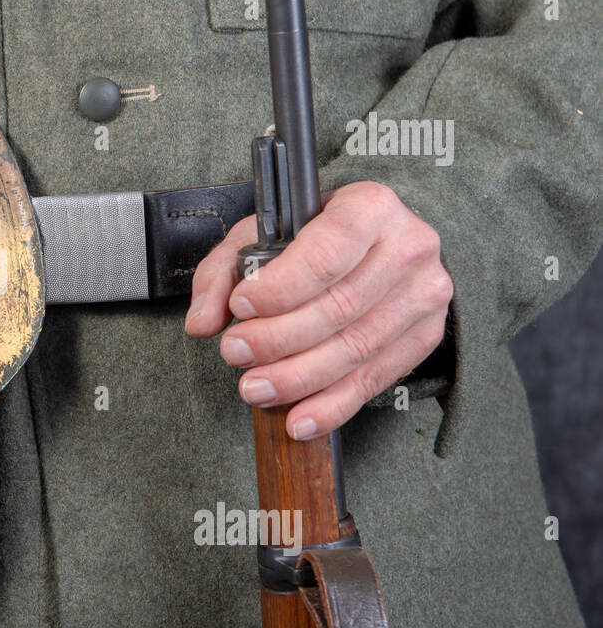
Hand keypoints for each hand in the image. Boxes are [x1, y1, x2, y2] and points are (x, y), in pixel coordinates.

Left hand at [185, 181, 452, 439]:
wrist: (374, 245)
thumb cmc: (313, 236)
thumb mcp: (260, 235)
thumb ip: (222, 273)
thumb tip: (202, 322)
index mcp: (369, 207)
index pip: (326, 253)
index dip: (281, 287)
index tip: (241, 306)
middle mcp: (408, 247)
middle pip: (338, 307)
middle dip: (277, 339)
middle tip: (234, 353)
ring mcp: (423, 295)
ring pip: (355, 349)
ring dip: (297, 378)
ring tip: (254, 388)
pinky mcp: (424, 336)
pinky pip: (374, 380)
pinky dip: (332, 406)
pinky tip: (299, 420)